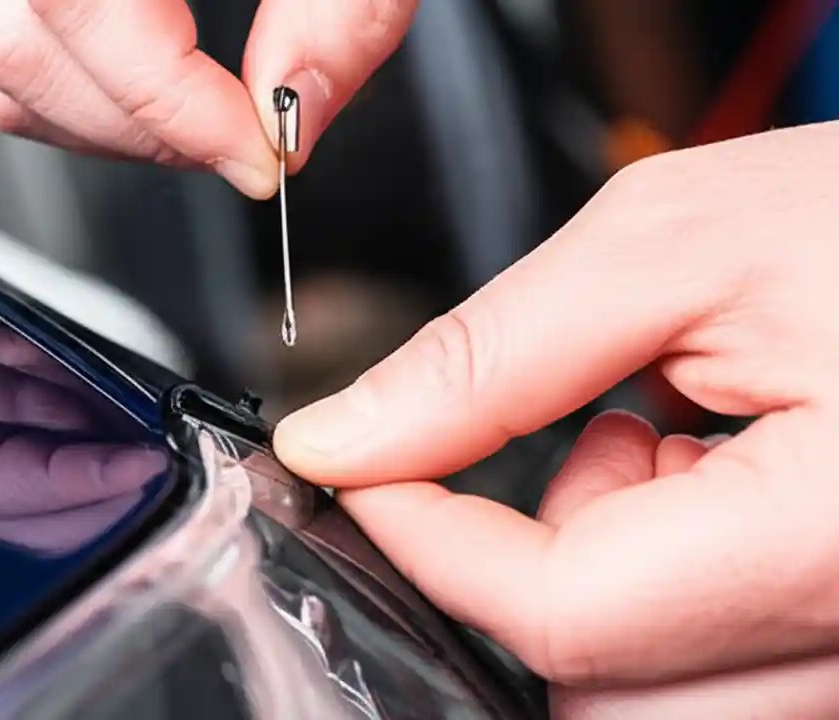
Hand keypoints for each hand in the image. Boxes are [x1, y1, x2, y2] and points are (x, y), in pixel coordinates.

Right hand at [0, 0, 417, 197]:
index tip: (258, 159)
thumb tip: (294, 118)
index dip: (167, 105)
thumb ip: (341, 8)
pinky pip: (8, 43)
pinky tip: (165, 93)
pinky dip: (83, 96)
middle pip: (12, 49)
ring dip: (107, 124)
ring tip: (206, 127)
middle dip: (139, 129)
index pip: (69, 7)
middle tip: (238, 148)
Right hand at [0, 324, 165, 555]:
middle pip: (55, 522)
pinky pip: (46, 521)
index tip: (150, 459)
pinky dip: (81, 495)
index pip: (35, 486)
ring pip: (56, 528)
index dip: (98, 474)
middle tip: (154, 454)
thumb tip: (73, 418)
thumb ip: (4, 386)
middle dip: (111, 492)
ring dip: (101, 497)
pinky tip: (103, 463)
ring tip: (131, 451)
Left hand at [274, 121, 838, 717]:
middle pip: (593, 690)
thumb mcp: (683, 243)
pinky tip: (711, 473)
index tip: (367, 461)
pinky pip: (713, 662)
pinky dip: (664, 577)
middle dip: (525, 564)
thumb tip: (349, 435)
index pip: (553, 615)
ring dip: (602, 570)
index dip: (425, 535)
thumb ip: (495, 356)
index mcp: (832, 542)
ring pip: (646, 690)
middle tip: (585, 430)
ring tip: (670, 434)